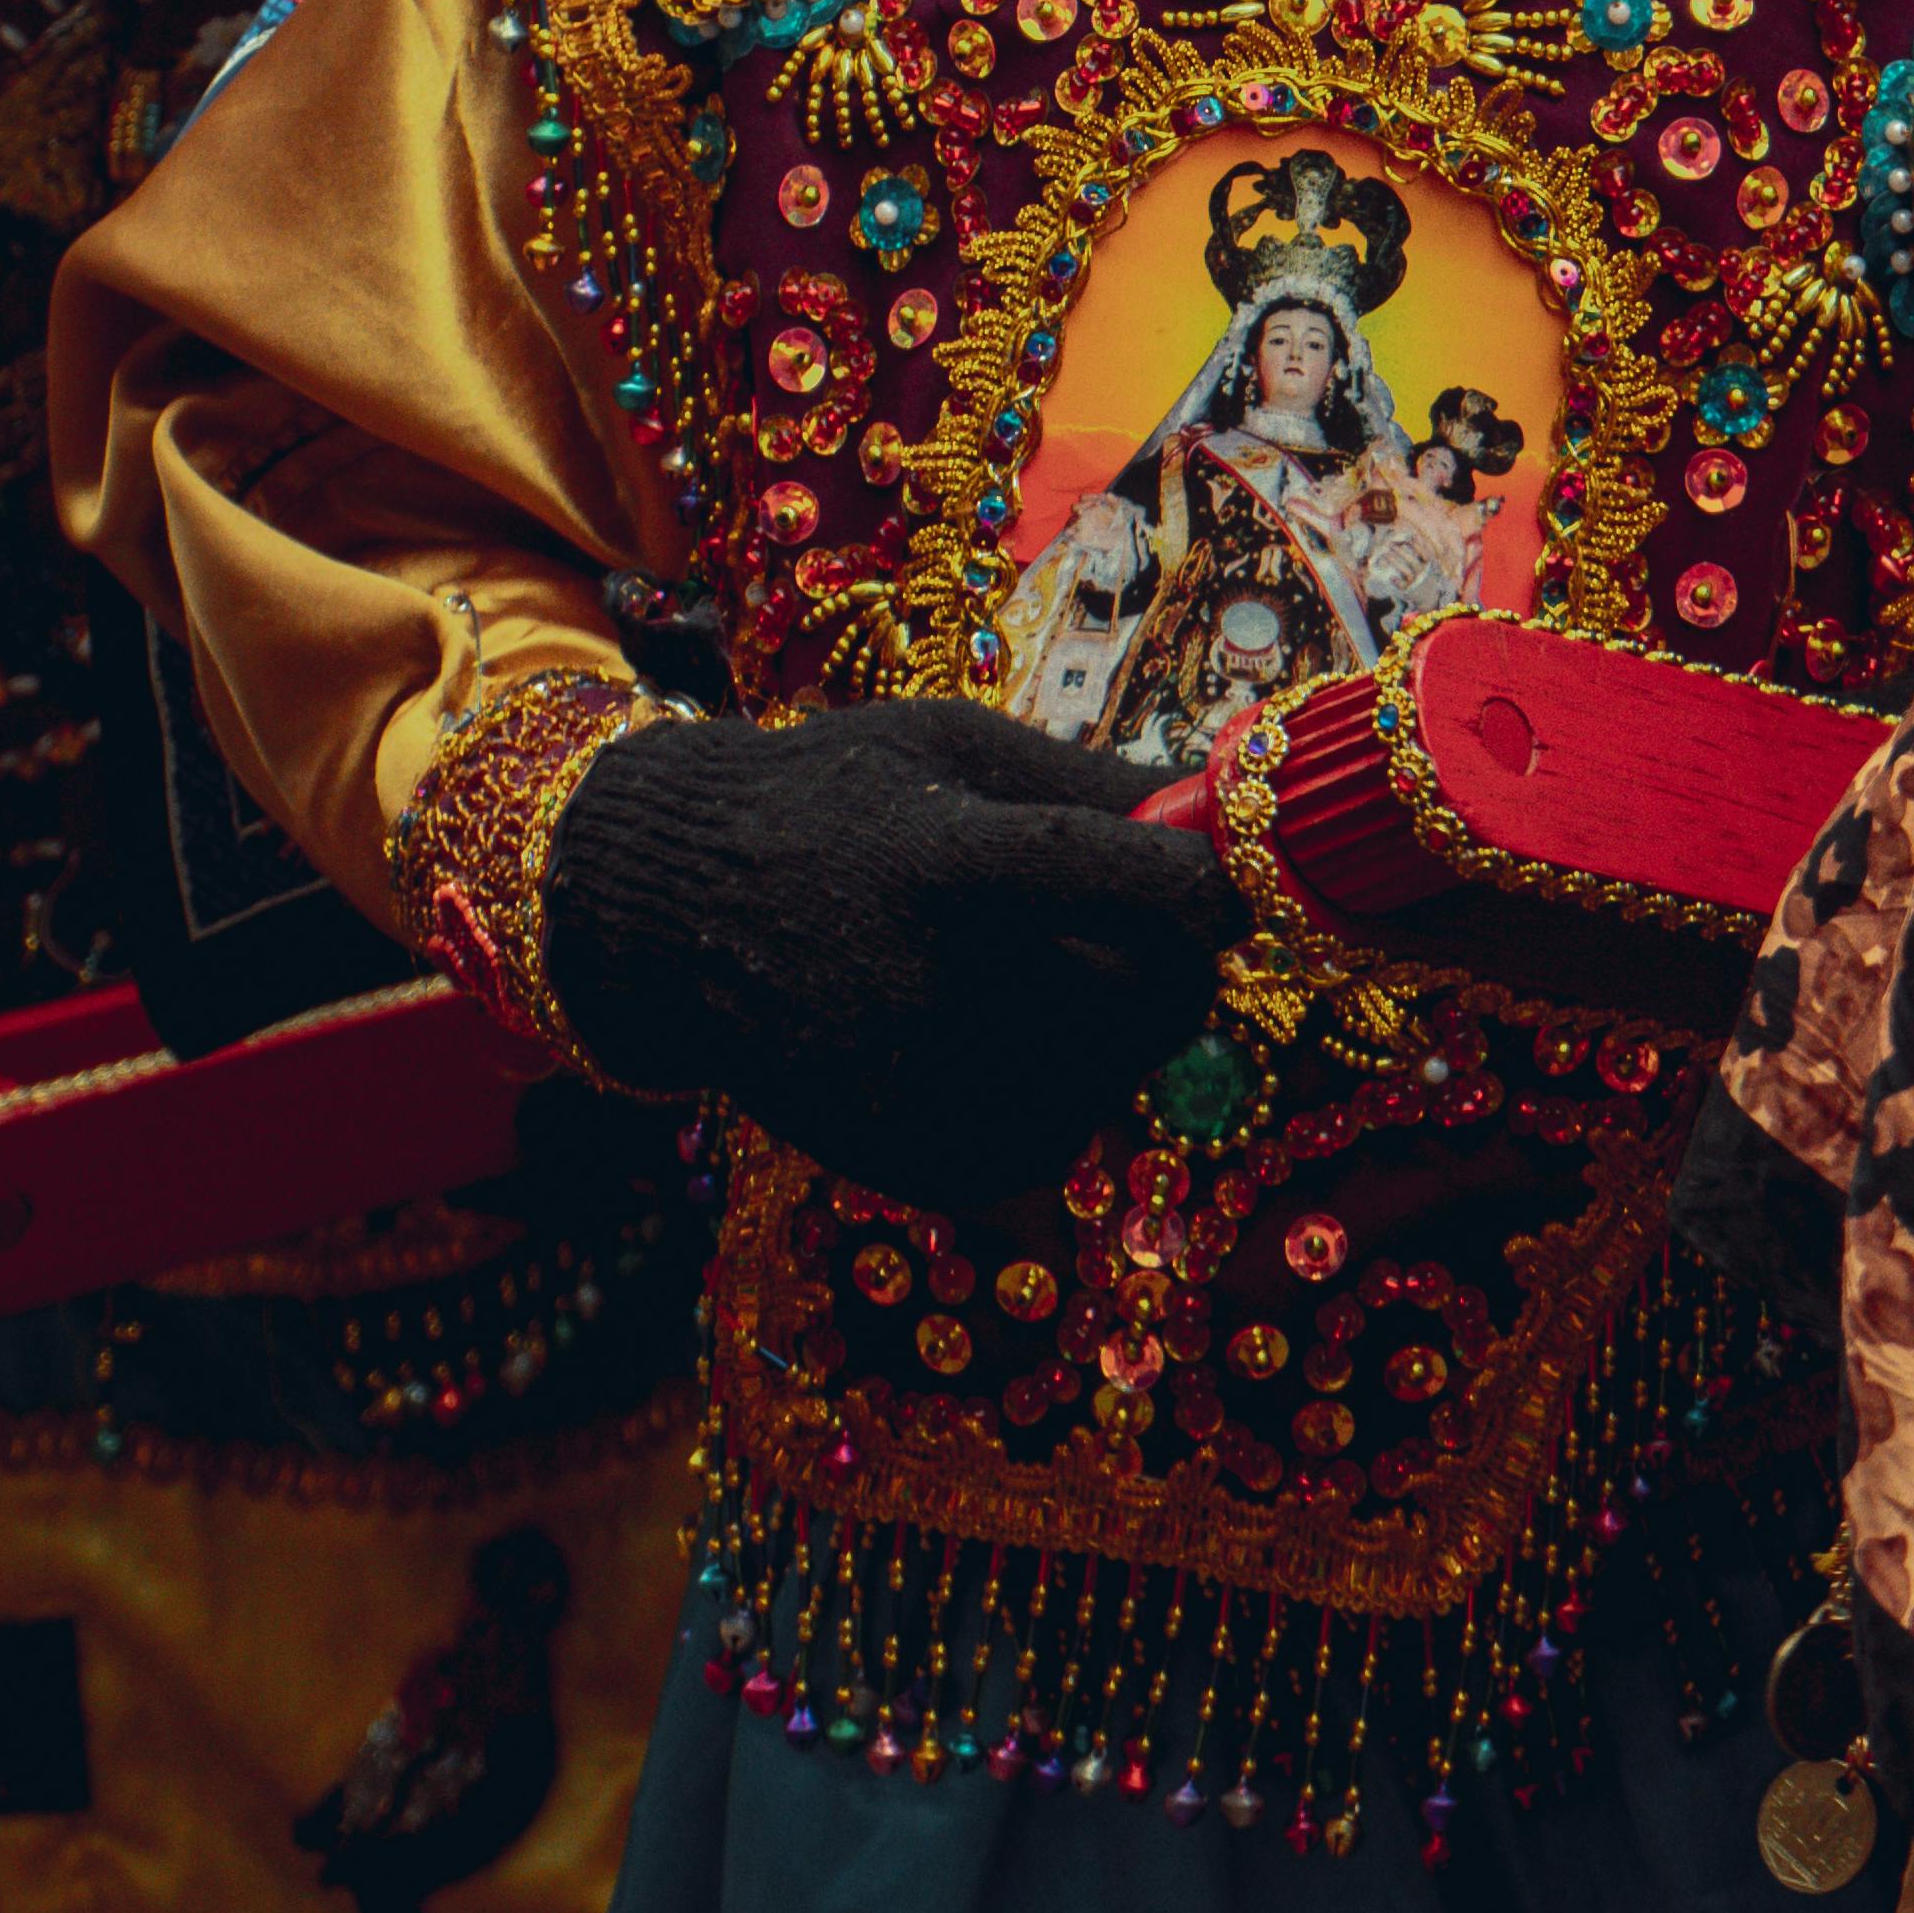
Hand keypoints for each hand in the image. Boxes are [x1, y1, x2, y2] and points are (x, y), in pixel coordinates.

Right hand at [539, 704, 1239, 1213]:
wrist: (676, 912)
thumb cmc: (837, 800)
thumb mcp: (952, 749)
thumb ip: (1096, 785)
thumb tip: (1237, 794)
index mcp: (937, 862)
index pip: (1109, 877)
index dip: (1201, 884)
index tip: (1235, 884)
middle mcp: (924, 988)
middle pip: (1142, 998)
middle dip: (1173, 958)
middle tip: (1144, 920)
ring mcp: (913, 1091)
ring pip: (1114, 1076)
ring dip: (1118, 1025)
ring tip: (1037, 965)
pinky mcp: (912, 1163)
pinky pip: (1057, 1136)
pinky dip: (1062, 1087)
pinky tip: (995, 1030)